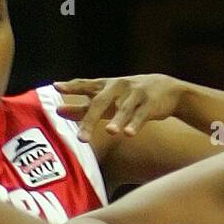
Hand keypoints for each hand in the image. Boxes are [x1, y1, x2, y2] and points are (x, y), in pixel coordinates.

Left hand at [53, 74, 184, 140]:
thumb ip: (83, 106)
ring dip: (117, 120)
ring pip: (123, 109)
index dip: (72, 86)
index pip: (86, 85)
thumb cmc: (128, 96)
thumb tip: (57, 110)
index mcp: (106, 85)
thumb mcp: (107, 99)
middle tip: (81, 139)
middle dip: (90, 119)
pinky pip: (141, 115)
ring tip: (110, 132)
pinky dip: (135, 124)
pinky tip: (129, 134)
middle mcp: (118, 87)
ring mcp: (135, 95)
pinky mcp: (150, 104)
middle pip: (101, 102)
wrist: (167, 90)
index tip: (56, 87)